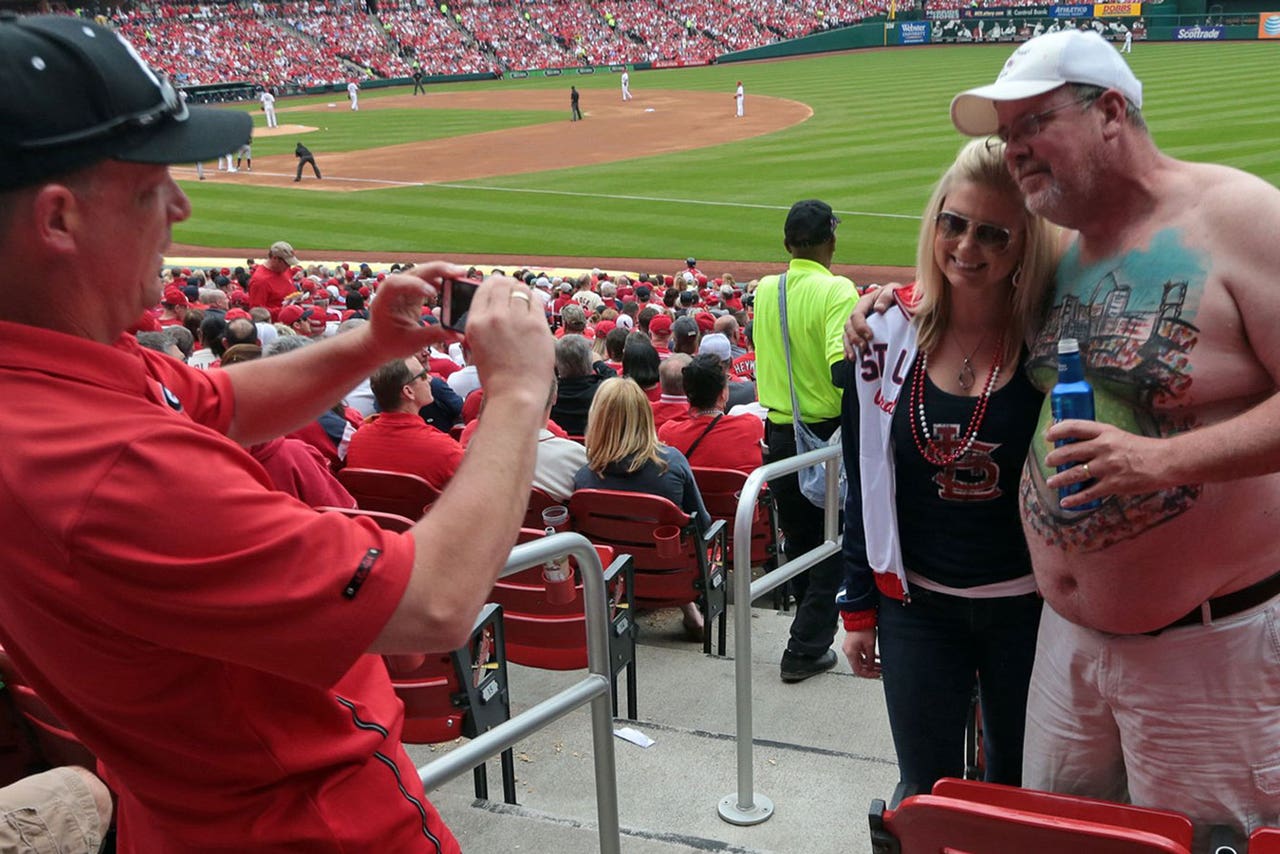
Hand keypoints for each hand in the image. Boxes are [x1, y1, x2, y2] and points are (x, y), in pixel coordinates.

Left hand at [365, 261, 465, 360]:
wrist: (380, 343)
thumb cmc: (390, 343)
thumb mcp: (412, 343)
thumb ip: (434, 335)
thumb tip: (458, 333)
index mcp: (384, 300)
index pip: (396, 284)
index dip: (415, 284)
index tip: (433, 293)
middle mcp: (393, 288)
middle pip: (415, 271)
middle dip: (437, 270)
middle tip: (459, 273)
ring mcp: (404, 286)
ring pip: (424, 272)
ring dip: (442, 271)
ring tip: (461, 275)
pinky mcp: (413, 289)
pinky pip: (428, 279)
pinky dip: (441, 278)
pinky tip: (454, 282)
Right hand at [464, 276, 553, 405]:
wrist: (515, 394)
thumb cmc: (496, 376)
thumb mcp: (476, 346)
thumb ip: (482, 324)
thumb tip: (491, 306)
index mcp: (475, 323)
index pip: (484, 289)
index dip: (493, 284)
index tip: (499, 285)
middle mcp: (494, 316)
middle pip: (503, 284)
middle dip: (508, 283)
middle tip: (513, 286)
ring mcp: (517, 319)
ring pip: (521, 289)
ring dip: (522, 290)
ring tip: (524, 295)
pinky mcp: (537, 325)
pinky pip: (536, 301)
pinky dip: (535, 300)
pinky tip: (534, 305)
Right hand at [843, 282, 901, 359]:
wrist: (900, 302)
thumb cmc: (897, 296)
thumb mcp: (893, 291)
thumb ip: (887, 297)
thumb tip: (878, 309)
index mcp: (864, 302)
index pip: (856, 315)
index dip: (861, 327)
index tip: (870, 336)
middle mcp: (857, 313)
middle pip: (849, 327)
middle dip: (854, 339)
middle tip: (864, 348)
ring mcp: (856, 324)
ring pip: (846, 336)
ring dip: (849, 347)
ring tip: (854, 358)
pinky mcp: (859, 334)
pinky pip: (849, 343)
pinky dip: (848, 351)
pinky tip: (851, 359)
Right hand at [843, 628, 880, 678]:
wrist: (859, 616)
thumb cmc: (863, 628)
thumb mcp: (870, 645)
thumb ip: (871, 658)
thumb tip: (872, 667)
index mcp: (850, 653)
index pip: (858, 671)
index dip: (868, 675)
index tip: (876, 675)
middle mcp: (848, 651)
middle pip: (859, 666)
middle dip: (871, 670)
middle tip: (880, 671)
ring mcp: (850, 648)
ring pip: (861, 661)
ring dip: (871, 664)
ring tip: (880, 665)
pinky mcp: (853, 645)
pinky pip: (860, 655)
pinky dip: (868, 658)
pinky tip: (876, 658)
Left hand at [1044, 419, 1169, 505]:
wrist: (1166, 462)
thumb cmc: (1143, 449)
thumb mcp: (1119, 436)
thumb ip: (1100, 439)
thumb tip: (1077, 445)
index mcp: (1106, 432)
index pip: (1075, 426)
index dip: (1058, 430)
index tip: (1048, 435)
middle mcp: (1103, 447)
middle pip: (1069, 451)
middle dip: (1054, 458)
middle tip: (1048, 461)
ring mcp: (1107, 467)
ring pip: (1074, 473)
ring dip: (1059, 479)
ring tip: (1051, 482)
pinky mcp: (1112, 485)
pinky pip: (1087, 494)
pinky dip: (1074, 499)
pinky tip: (1065, 502)